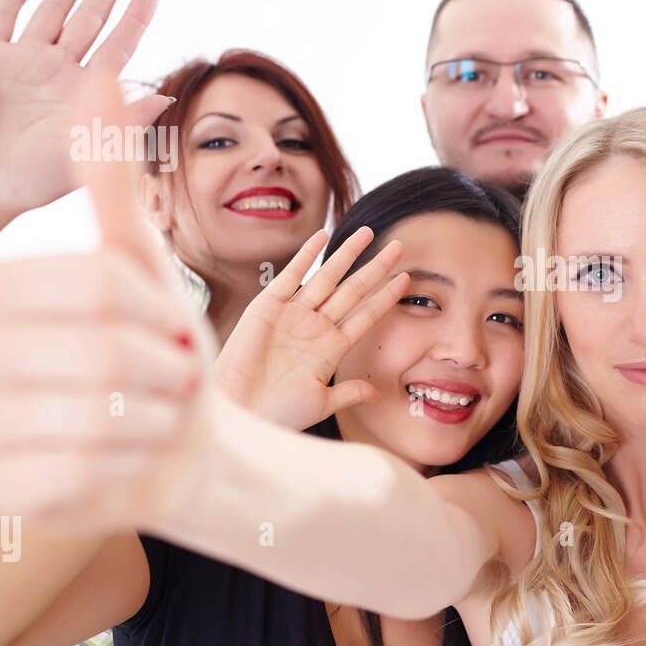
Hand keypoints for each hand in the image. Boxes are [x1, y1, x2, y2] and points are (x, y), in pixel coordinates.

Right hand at [0, 0, 170, 229]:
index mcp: (89, 91)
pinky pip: (4, 17)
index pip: (121, 43)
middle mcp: (60, 71)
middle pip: (90, 18)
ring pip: (54, 11)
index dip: (137, 14)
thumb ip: (127, 120)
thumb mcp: (91, 149)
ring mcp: (24, 61)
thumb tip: (167, 97)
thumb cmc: (38, 179)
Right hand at [0, 74, 211, 531]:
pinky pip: (75, 477)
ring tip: (153, 418)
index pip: (93, 286)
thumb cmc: (165, 348)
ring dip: (152, 421)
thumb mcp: (148, 263)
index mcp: (4, 290)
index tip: (174, 331)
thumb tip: (100, 79)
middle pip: (96, 355)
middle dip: (162, 372)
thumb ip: (112, 182)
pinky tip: (125, 460)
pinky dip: (127, 466)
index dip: (154, 312)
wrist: (180, 440)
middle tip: (172, 382)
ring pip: (90, 420)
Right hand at [215, 229, 408, 431]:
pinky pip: (291, 275)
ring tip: (368, 232)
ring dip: (347, 254)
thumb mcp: (321, 403)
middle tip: (398, 247)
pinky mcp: (267, 306)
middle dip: (376, 269)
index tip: (406, 280)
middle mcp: (315, 327)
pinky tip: (323, 235)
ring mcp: (293, 314)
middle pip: (353, 291)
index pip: (366, 316)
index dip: (386, 297)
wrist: (239, 411)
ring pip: (327, 277)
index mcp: (331, 349)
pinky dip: (306, 255)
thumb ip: (349, 393)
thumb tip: (378, 394)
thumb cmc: (277, 412)